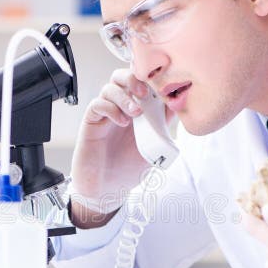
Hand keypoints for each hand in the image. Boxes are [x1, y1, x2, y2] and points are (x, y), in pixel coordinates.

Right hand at [70, 69, 170, 224]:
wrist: (107, 191)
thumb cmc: (127, 170)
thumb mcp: (153, 147)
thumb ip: (163, 126)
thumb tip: (177, 106)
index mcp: (135, 111)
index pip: (140, 83)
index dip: (148, 78)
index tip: (160, 86)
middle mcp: (119, 109)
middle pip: (122, 77)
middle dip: (134, 79)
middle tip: (144, 94)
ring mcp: (104, 115)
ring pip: (109, 87)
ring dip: (124, 95)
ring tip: (135, 113)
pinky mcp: (91, 123)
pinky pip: (97, 104)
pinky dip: (110, 108)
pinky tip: (121, 121)